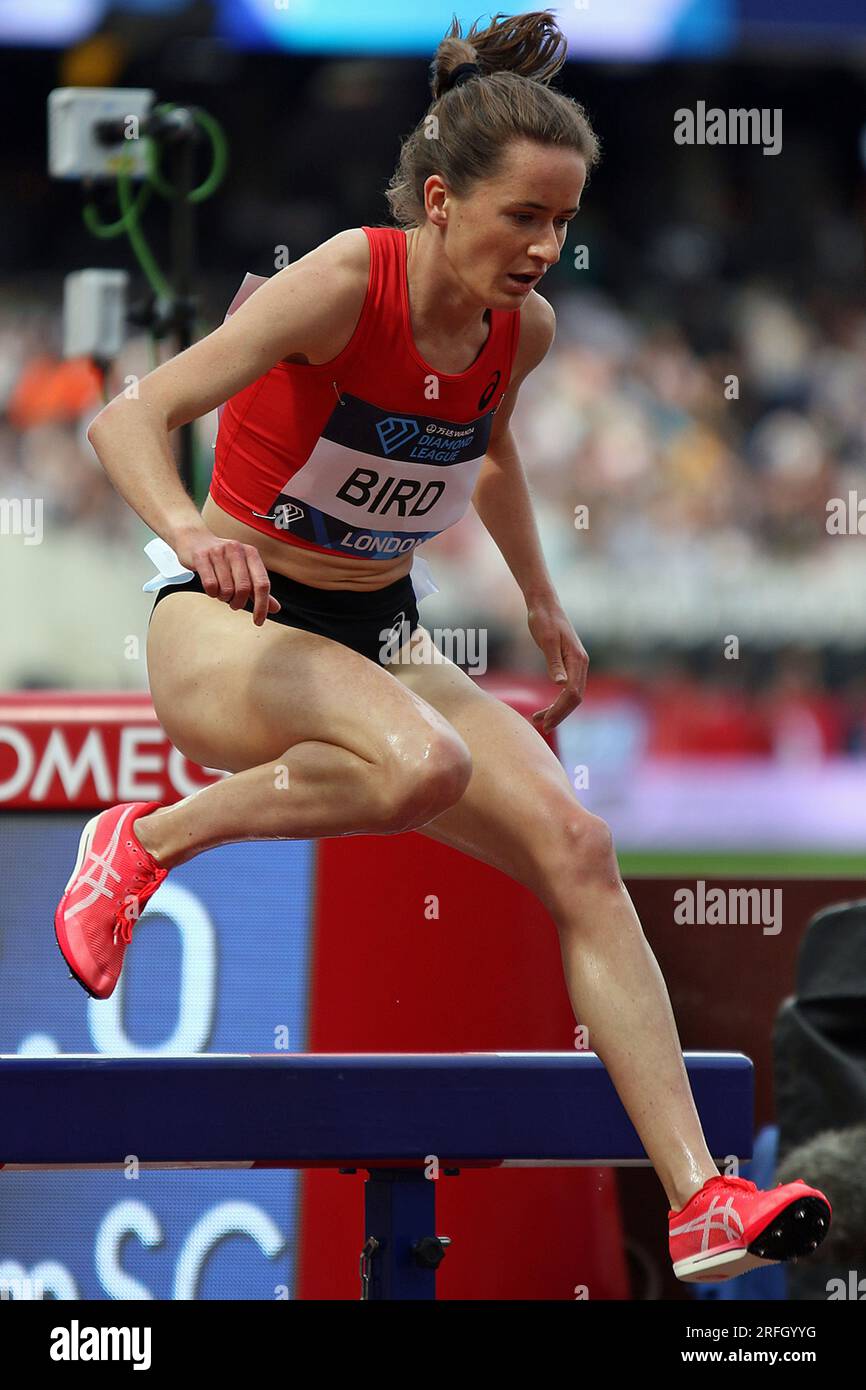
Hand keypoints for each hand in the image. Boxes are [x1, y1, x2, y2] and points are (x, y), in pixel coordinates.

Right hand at [173, 528, 279, 626]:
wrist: (195, 539)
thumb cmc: (222, 558)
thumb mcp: (243, 569)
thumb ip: (258, 588)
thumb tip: (275, 608)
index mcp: (251, 553)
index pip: (262, 583)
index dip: (262, 605)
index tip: (259, 621)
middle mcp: (237, 550)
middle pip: (244, 588)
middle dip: (239, 603)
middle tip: (234, 604)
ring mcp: (218, 552)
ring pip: (226, 589)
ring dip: (224, 598)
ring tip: (221, 592)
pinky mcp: (201, 557)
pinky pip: (210, 585)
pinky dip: (212, 593)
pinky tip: (212, 589)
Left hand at [526, 597, 587, 733]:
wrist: (544, 604)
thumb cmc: (543, 620)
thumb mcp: (547, 640)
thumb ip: (554, 662)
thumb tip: (560, 685)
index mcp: (578, 660)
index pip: (573, 693)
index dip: (560, 710)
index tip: (545, 722)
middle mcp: (581, 664)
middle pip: (575, 698)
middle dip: (560, 714)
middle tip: (542, 727)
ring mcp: (576, 664)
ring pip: (572, 695)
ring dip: (558, 710)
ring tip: (539, 721)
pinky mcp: (568, 664)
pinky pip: (567, 688)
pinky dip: (557, 701)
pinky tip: (545, 707)